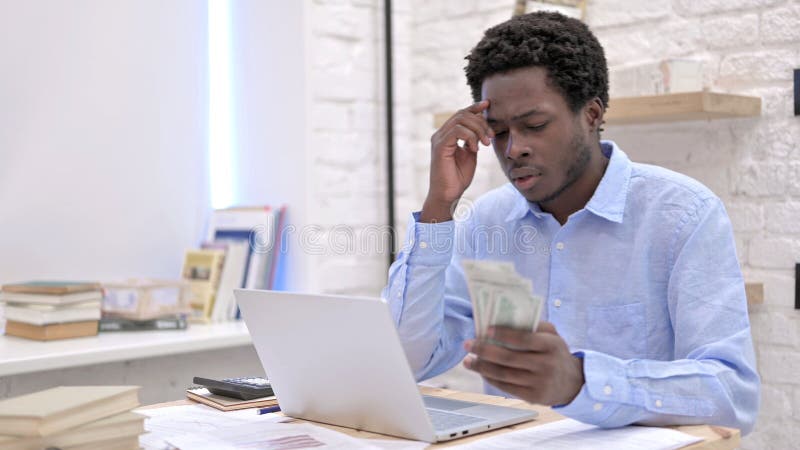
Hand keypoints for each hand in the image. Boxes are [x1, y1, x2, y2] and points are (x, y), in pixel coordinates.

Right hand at [420, 101, 493, 222]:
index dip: (474, 107)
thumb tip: (481, 127)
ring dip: (478, 130)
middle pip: (462, 114)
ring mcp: (438, 139)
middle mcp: (440, 134)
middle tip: (491, 136)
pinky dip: (470, 137)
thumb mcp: (470, 155)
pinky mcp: (440, 146)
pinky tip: (475, 149)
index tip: (488, 105)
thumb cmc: (458, 177)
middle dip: (481, 122)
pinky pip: (457, 131)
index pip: (460, 114)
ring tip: (486, 144)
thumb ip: (474, 140)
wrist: (449, 195)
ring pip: (461, 120)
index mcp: (447, 135)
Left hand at [463, 322, 584, 405]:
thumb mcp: (553, 336)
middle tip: (468, 344)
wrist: (572, 383)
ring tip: (468, 361)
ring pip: (504, 374)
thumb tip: (504, 320)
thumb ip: (534, 326)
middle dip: (484, 351)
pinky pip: (506, 387)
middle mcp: (546, 365)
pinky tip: (481, 371)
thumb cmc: (555, 353)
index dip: (503, 334)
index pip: (524, 339)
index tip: (485, 330)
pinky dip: (490, 379)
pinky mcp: (533, 397)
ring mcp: (539, 383)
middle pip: (509, 358)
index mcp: (551, 346)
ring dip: (482, 367)